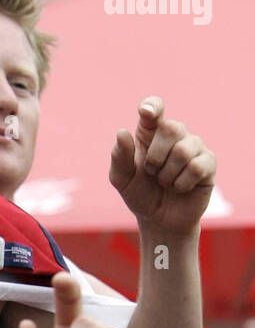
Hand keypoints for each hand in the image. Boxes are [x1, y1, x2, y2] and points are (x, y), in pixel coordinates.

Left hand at [109, 97, 215, 233]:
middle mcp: (175, 134)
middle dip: (156, 157)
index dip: (152, 106)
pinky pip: (196, 167)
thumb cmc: (140, 194)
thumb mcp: (122, 180)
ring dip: (168, 174)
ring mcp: (194, 147)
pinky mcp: (208, 163)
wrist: (159, 221)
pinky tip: (180, 188)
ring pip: (183, 150)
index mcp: (150, 132)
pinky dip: (182, 183)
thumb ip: (119, 157)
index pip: (154, 108)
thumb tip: (122, 133)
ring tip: (165, 182)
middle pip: (171, 128)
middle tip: (152, 173)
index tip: (146, 112)